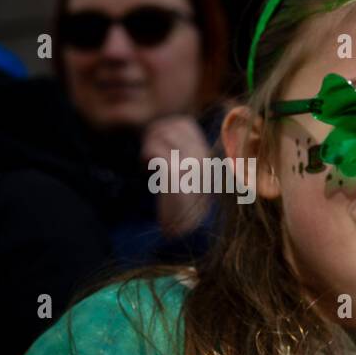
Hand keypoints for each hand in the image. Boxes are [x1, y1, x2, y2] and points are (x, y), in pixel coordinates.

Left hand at [143, 115, 213, 238]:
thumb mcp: (191, 171)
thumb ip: (183, 151)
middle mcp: (203, 158)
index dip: (166, 128)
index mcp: (208, 154)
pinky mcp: (177, 176)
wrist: (189, 231)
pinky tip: (147, 169)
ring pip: (162, 135)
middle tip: (149, 153)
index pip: (184, 123)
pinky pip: (156, 153)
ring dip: (148, 145)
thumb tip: (160, 129)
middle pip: (170, 125)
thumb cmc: (186, 201)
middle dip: (153, 134)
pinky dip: (147, 157)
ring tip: (147, 161)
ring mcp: (192, 167)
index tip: (159, 145)